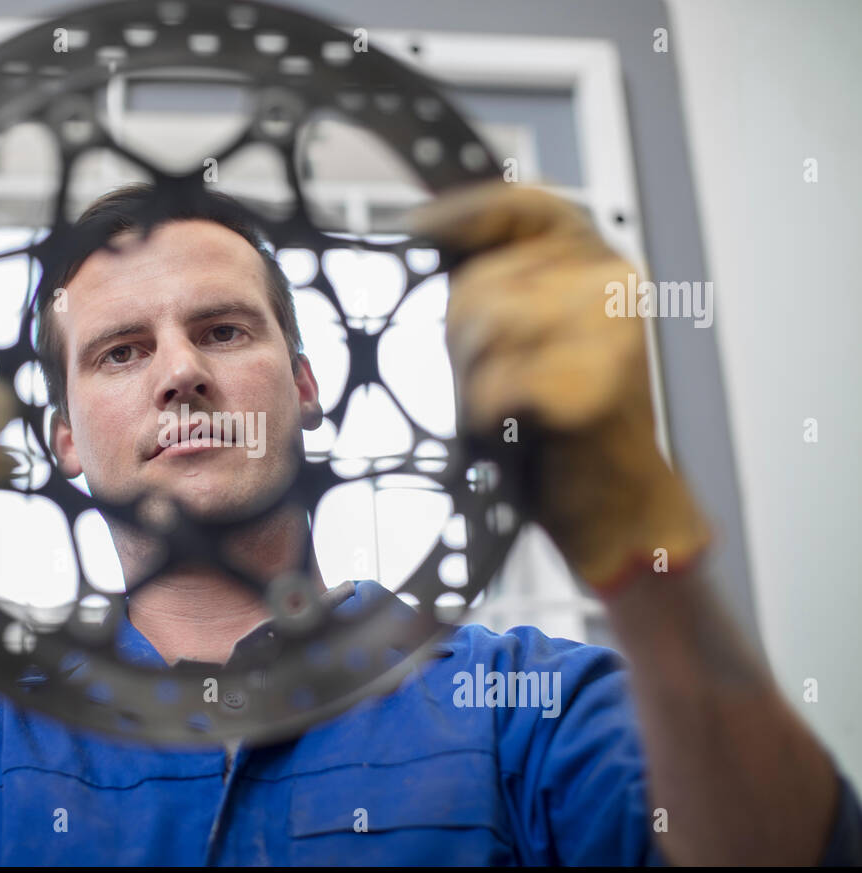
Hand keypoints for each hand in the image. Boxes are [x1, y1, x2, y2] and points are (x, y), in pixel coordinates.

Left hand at [407, 183, 710, 593]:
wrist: (615, 505)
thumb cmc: (557, 424)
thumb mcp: (525, 336)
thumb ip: (492, 284)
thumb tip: (418, 233)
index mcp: (596, 262)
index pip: (523, 206)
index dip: (462, 214)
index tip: (416, 227)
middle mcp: (611, 282)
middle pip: (482, 280)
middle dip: (458, 335)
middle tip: (482, 379)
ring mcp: (611, 329)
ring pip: (486, 326)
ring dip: (471, 377)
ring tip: (498, 405)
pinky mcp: (599, 381)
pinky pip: (498, 383)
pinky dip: (487, 413)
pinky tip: (508, 426)